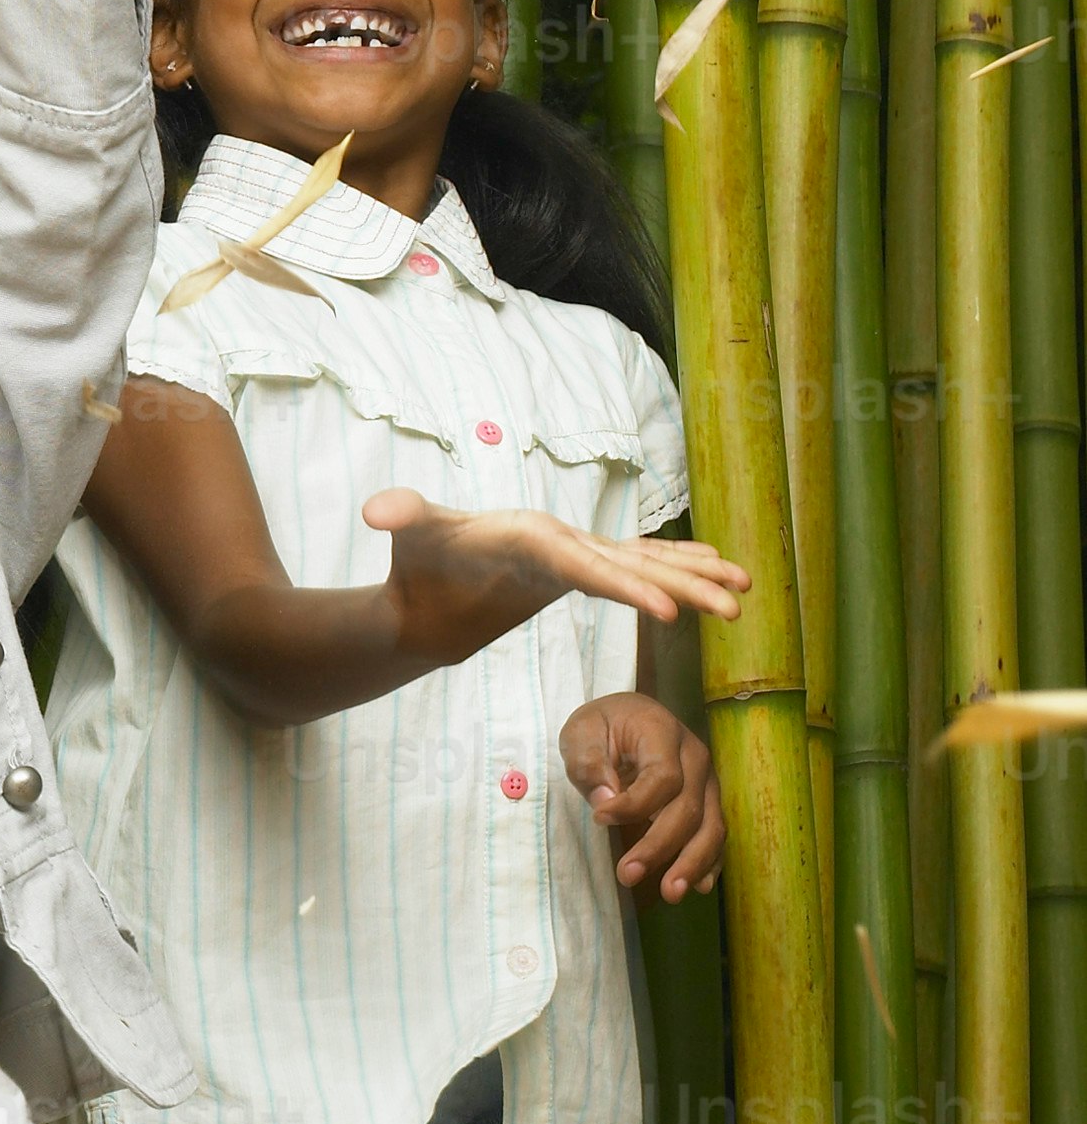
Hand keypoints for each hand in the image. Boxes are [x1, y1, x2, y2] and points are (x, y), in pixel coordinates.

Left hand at [368, 489, 749, 667]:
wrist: (423, 582)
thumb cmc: (419, 563)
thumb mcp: (409, 539)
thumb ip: (401, 518)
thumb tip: (378, 512)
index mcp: (530, 534)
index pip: (583, 564)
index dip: (624, 585)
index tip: (667, 612)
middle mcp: (562, 538)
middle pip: (629, 561)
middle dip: (682, 583)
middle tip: (734, 604)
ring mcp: (577, 551)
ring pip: (646, 564)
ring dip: (695, 578)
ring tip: (746, 592)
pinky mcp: (585, 568)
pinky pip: (641, 568)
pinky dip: (679, 571)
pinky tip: (720, 576)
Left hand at [560, 691, 723, 898]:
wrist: (628, 717)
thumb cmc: (602, 726)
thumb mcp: (580, 733)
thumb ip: (588, 762)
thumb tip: (605, 800)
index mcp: (662, 732)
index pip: (662, 777)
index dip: (634, 804)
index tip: (598, 819)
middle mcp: (695, 757)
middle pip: (687, 809)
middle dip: (659, 847)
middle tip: (627, 875)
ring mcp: (707, 781)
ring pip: (711, 827)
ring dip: (692, 864)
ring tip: (670, 894)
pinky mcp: (709, 801)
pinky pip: (717, 836)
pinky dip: (710, 863)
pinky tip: (699, 887)